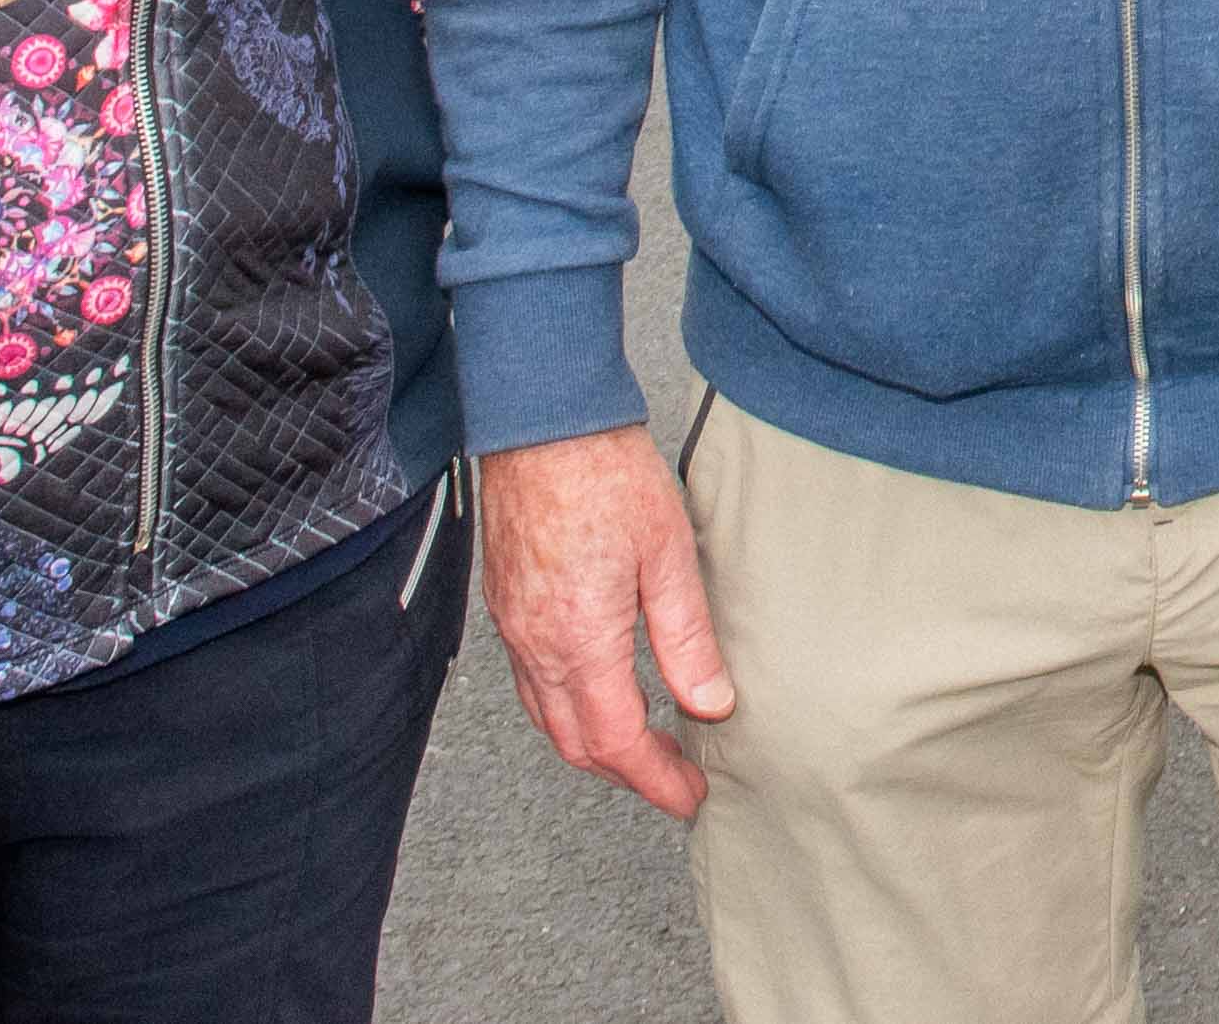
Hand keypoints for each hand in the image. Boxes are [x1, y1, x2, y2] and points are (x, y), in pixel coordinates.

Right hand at [479, 423, 735, 817]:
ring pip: (548, 719)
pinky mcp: (507, 606)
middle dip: (627, 775)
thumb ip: (687, 639)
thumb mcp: (668, 555)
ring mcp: (515, 629)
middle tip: (675, 781)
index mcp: (581, 641)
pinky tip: (598, 695)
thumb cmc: (605, 473)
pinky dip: (567, 710)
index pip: (618, 742)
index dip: (657, 780)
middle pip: (577, 745)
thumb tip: (711, 705)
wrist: (544, 422)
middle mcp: (537, 646)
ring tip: (644, 747)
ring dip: (594, 746)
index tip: (690, 797)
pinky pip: (532, 685)